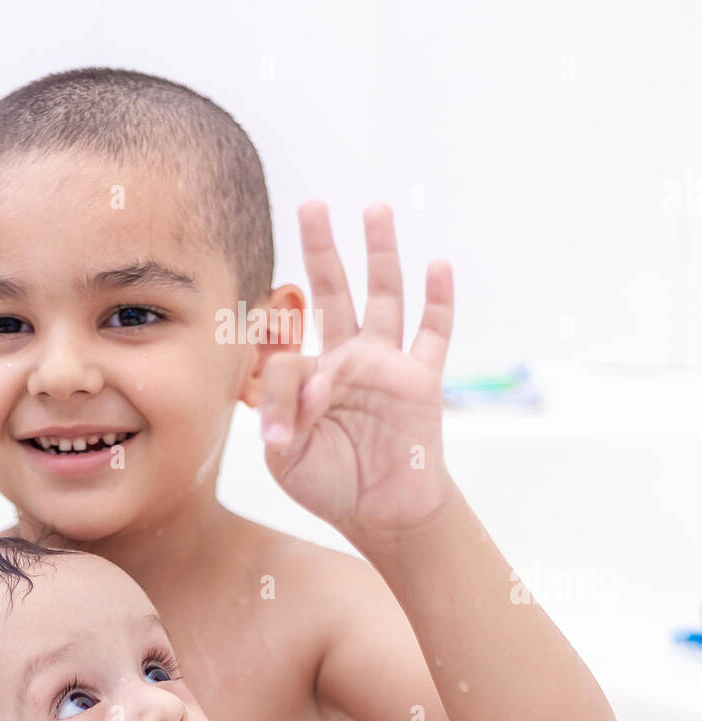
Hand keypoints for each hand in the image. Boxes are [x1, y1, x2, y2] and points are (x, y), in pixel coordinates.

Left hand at [259, 202, 454, 543]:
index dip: (282, 385)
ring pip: (385, 297)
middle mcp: (348, 357)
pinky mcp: (421, 380)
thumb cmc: (331, 484)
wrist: (384, 516)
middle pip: (333, 290)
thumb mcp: (287, 455)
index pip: (288, 349)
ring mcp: (387, 364)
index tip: (284, 433)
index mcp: (310, 373)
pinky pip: (433, 333)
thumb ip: (285, 409)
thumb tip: (311, 375)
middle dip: (322, 247)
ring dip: (380, 253)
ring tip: (376, 209)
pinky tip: (438, 265)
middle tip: (311, 204)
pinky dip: (438, 300)